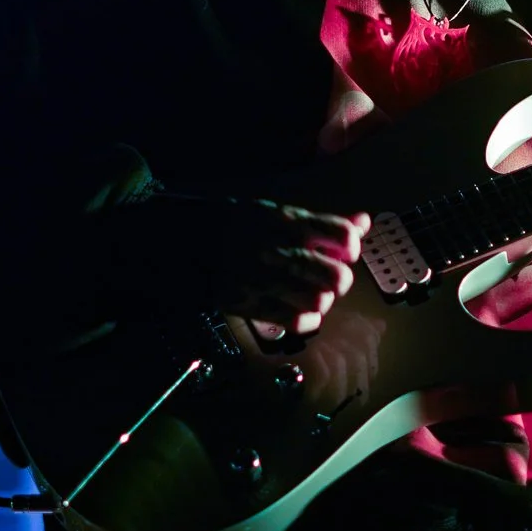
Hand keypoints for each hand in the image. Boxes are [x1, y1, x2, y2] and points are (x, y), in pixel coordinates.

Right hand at [108, 196, 370, 333]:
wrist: (167, 241)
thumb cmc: (221, 222)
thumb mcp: (268, 210)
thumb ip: (317, 220)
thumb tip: (364, 222)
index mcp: (279, 218)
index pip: (338, 234)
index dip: (351, 245)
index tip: (347, 247)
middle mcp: (272, 249)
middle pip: (333, 273)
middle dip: (340, 276)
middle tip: (331, 274)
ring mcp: (258, 278)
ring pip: (317, 299)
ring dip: (323, 298)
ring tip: (313, 292)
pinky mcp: (244, 304)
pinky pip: (291, 320)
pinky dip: (306, 320)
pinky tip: (302, 312)